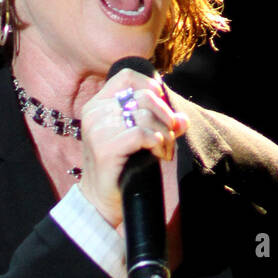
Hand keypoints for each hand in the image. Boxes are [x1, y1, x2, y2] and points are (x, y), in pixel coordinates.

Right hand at [78, 70, 187, 231]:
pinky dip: (156, 143)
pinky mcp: (105, 148)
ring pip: (145, 115)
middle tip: (168, 138)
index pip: (126, 77)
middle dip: (165, 117)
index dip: (150, 86)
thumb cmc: (121, 167)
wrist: (102, 201)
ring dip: (163, 134)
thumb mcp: (139, 139)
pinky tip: (156, 154)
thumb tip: (183, 119)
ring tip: (163, 150)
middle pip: (143, 98)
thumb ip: (159, 124)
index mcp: (97, 105)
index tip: (161, 106)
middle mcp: (94, 113)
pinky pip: (141, 134)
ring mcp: (97, 130)